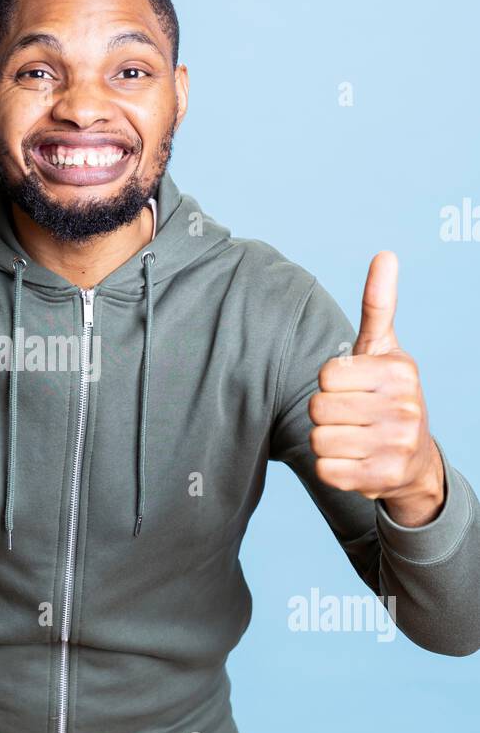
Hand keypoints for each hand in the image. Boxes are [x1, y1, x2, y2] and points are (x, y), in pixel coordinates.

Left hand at [308, 251, 444, 524]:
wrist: (414, 458)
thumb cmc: (387, 395)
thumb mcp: (385, 348)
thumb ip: (379, 304)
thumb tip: (384, 254)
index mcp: (399, 371)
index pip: (326, 375)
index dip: (329, 383)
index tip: (351, 387)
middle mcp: (404, 408)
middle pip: (317, 408)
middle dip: (324, 412)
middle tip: (350, 415)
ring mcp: (395, 445)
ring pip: (318, 439)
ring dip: (326, 440)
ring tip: (352, 437)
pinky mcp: (382, 478)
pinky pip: (325, 469)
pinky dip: (331, 467)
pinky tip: (353, 460)